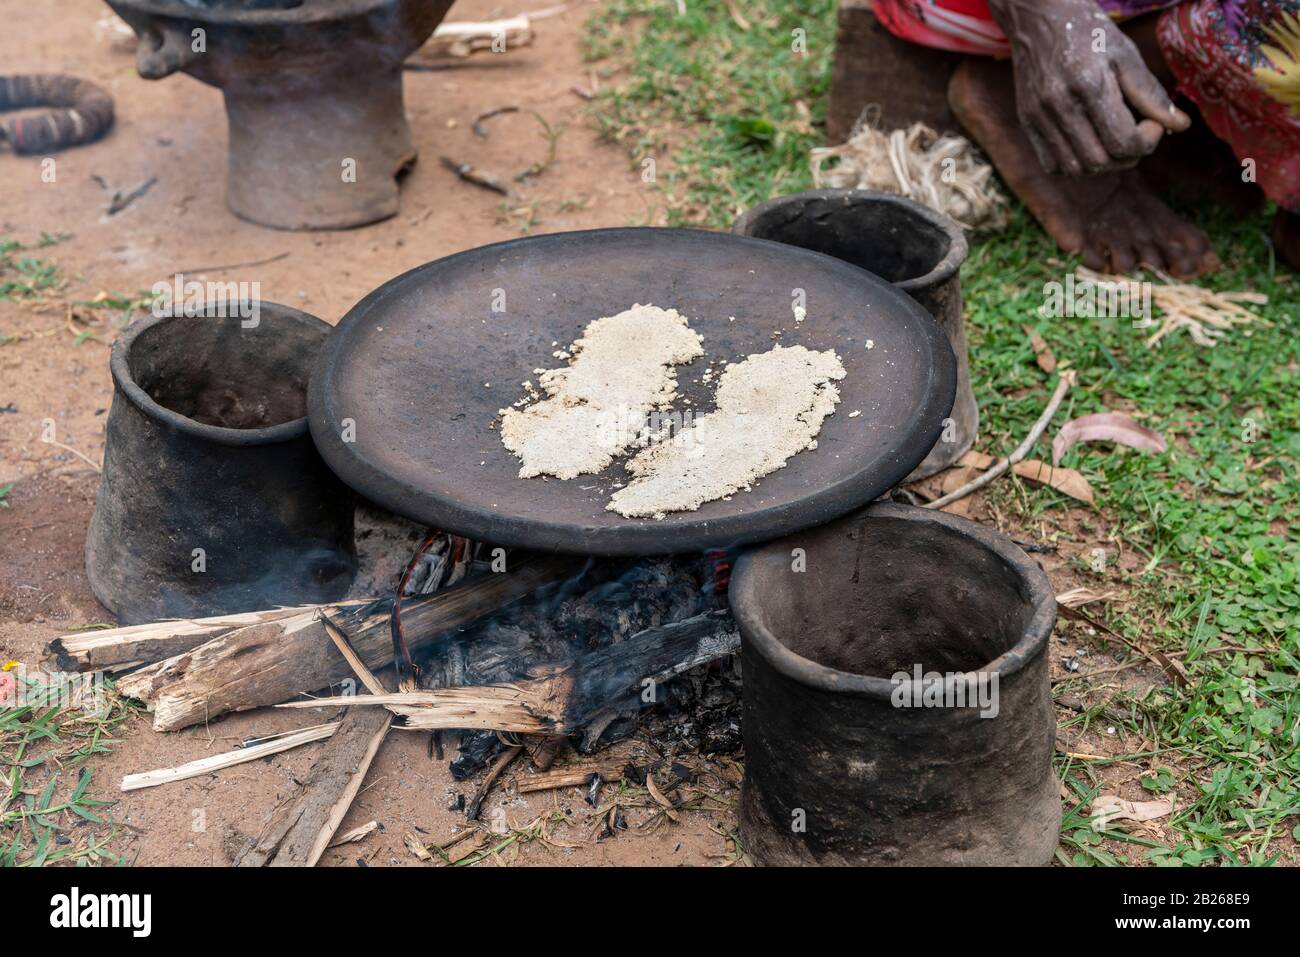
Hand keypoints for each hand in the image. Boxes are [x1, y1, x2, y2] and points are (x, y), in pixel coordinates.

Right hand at [987, 0, 1189, 174]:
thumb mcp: (1126, 54)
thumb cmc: (1089, 32)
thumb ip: (1150, 93)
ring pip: (1076, 169)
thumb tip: (1179, 125)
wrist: (1039, 17)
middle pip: (1100, 161)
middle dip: (1128, 155)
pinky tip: (1089, 143)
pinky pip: (1052, 164)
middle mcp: (1059, 105)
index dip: (1147, 141)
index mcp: (1088, 84)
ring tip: (1114, 139)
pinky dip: (1075, 164)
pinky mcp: (1027, 123)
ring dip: (1103, 163)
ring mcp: (1038, 117)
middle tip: (1137, 133)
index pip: (1123, 141)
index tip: (1152, 122)